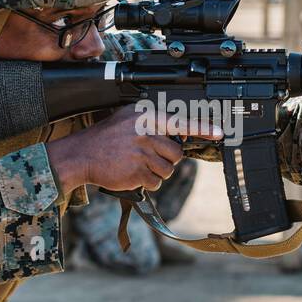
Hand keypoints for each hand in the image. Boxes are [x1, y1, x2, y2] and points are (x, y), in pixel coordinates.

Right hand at [46, 105, 222, 195]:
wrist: (81, 155)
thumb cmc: (105, 138)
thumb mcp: (128, 119)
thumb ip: (152, 123)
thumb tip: (178, 133)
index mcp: (146, 118)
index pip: (180, 122)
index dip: (202, 129)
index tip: (220, 133)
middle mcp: (146, 134)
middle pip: (176, 153)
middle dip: (166, 159)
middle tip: (148, 156)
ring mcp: (142, 154)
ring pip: (168, 170)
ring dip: (156, 172)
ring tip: (137, 165)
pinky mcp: (137, 173)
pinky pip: (156, 183)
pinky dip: (147, 182)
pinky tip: (132, 174)